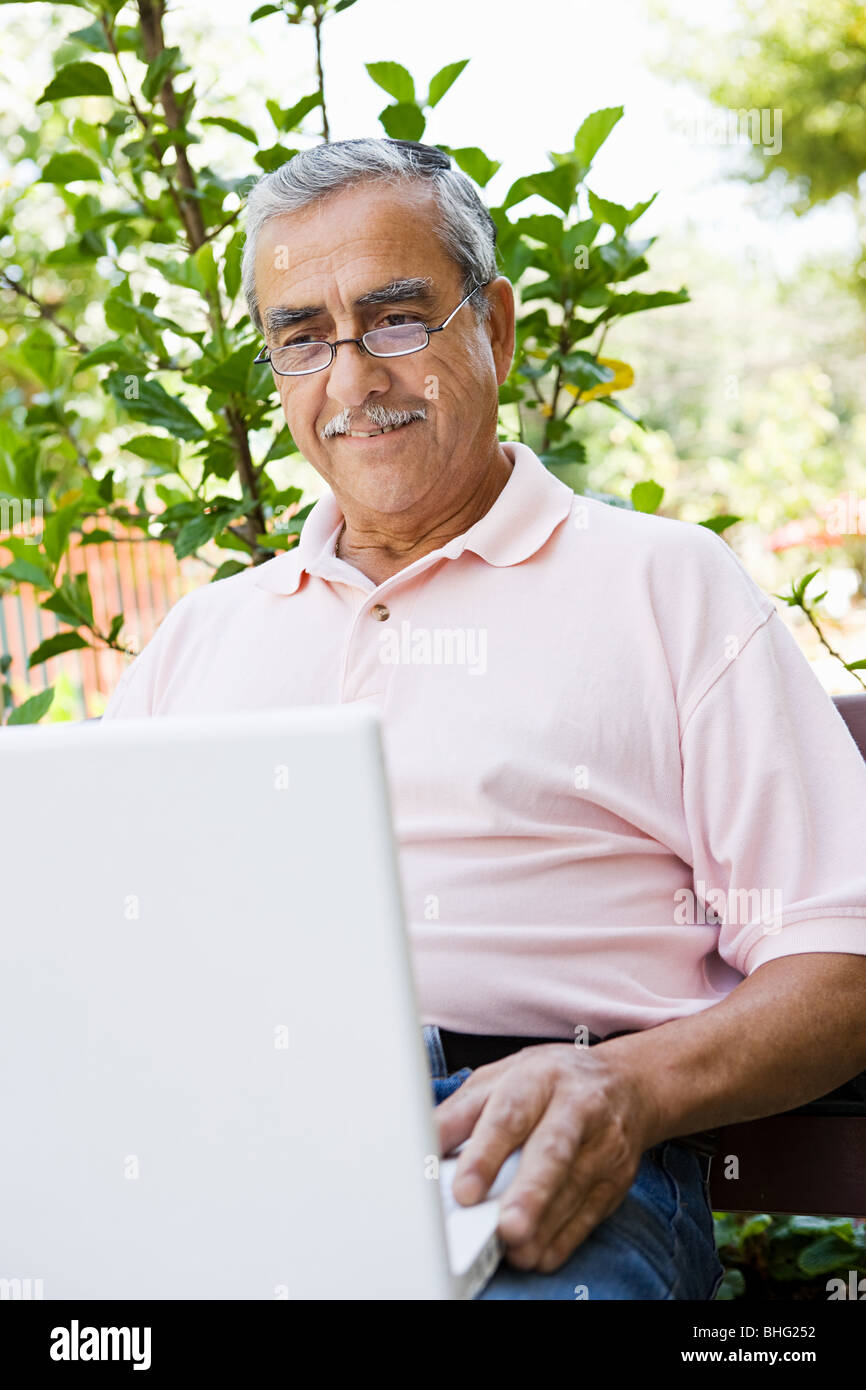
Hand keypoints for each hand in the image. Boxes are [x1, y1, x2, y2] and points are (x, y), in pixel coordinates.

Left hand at [434, 1042, 658, 1272]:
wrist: (625, 1082)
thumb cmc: (550, 1081)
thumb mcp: (502, 1077)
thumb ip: (461, 1111)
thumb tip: (422, 1144)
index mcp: (539, 1077)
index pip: (510, 1115)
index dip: (486, 1153)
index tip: (465, 1191)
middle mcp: (576, 1107)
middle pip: (552, 1152)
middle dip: (529, 1193)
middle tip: (505, 1227)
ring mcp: (603, 1144)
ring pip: (572, 1189)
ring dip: (543, 1226)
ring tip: (515, 1250)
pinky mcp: (616, 1179)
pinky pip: (589, 1213)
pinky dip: (563, 1239)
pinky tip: (540, 1254)